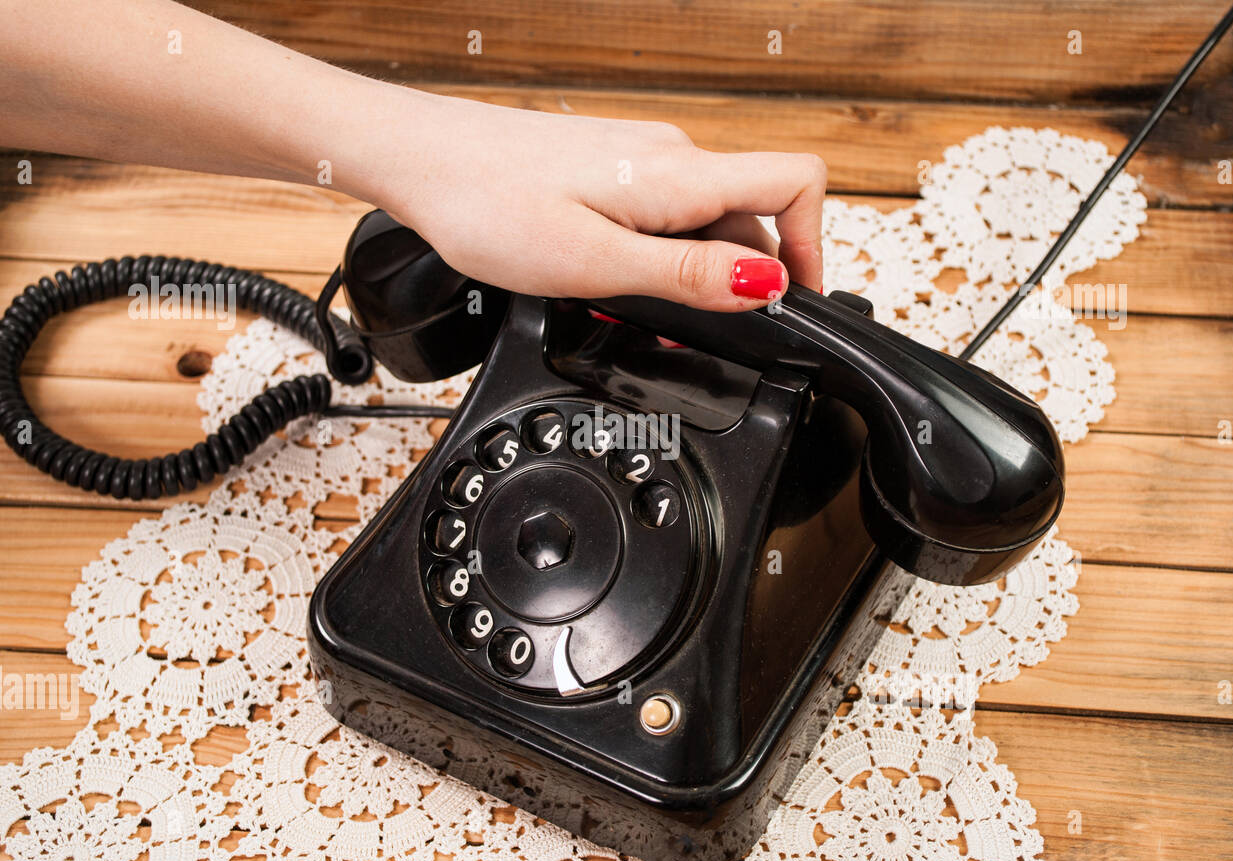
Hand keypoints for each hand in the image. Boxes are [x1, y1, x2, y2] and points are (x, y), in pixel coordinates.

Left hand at [356, 90, 826, 311]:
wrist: (419, 162)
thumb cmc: (488, 205)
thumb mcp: (597, 263)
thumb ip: (687, 275)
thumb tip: (766, 284)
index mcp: (678, 176)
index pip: (795, 183)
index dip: (813, 247)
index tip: (795, 303)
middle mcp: (669, 156)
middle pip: (750, 215)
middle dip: (736, 282)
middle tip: (687, 332)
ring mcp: (639, 159)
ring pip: (702, 219)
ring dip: (690, 274)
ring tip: (633, 312)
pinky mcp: (610, 168)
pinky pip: (663, 213)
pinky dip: (656, 255)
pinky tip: (609, 281)